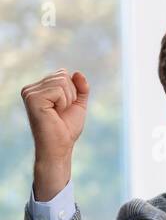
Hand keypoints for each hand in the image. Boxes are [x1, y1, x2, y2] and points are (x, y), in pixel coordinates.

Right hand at [21, 69, 88, 200]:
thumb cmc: (67, 128)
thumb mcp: (77, 104)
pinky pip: (59, 90)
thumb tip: (78, 73)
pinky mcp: (32, 98)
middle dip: (71, 96)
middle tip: (61, 112)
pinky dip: (63, 102)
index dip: (72, 92)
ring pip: (62, 81)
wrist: (60, 147)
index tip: (64, 108)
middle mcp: (31, 88)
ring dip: (68, 100)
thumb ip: (80, 88)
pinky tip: (54, 113)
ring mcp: (30, 92)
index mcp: (39, 88)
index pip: (63, 74)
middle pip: (63, 76)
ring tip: (58, 113)